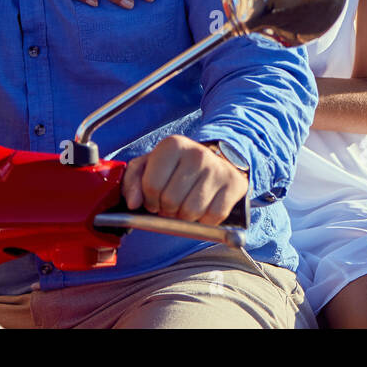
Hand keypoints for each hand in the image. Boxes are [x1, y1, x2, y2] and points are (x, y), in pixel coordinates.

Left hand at [121, 136, 247, 225]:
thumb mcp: (148, 166)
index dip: (149, 200)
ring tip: (186, 204)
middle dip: (167, 209)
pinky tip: (203, 208)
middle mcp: (197, 154)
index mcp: (173, 145)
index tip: (155, 197)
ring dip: (185, 217)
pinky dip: (204, 220)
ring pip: (191, 212)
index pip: (151, 186)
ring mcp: (217, 169)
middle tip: (171, 202)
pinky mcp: (234, 184)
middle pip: (170, 201)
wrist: (215, 160)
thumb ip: (132, 182)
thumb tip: (133, 203)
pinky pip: (212, 217)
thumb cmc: (176, 167)